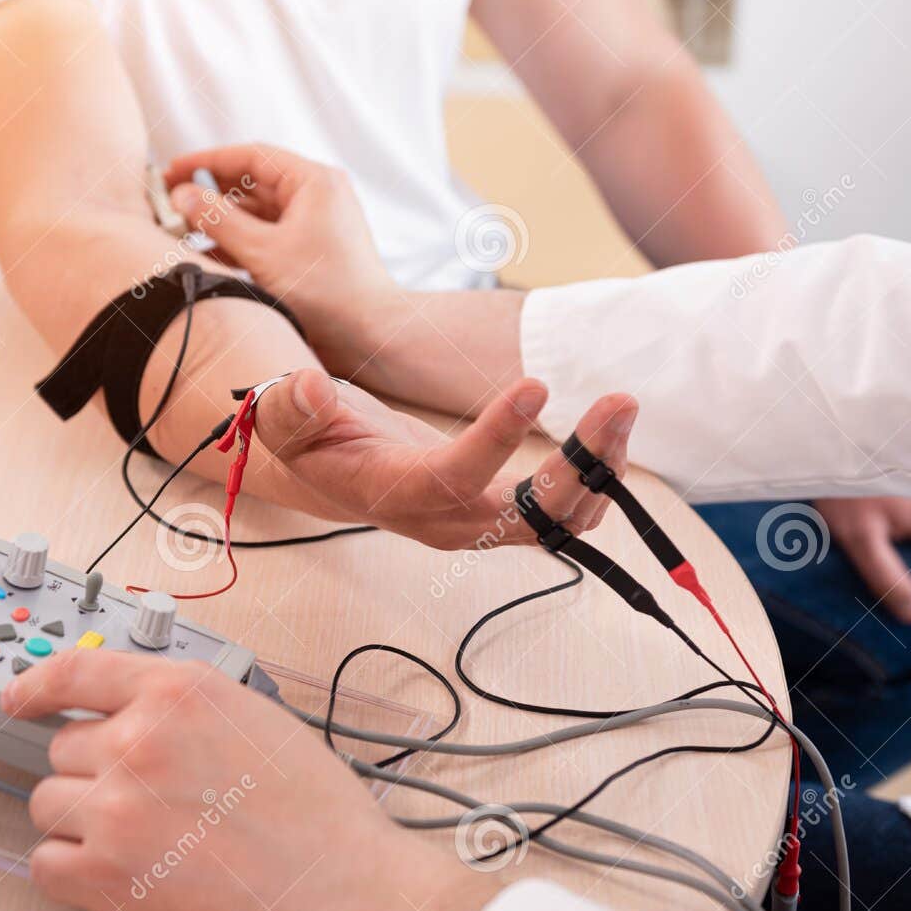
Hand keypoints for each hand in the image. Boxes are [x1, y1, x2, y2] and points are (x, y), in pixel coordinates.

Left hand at [1, 649, 498, 910]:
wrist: (340, 894)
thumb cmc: (317, 817)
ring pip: (49, 803)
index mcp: (179, 692)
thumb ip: (187, 708)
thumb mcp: (254, 720)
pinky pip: (46, 862)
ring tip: (141, 841)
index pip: (77, 670)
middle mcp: (138, 740)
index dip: (37, 684)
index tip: (20, 697)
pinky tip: (117, 874)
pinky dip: (70, 870)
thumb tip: (136, 715)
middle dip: (94, 773)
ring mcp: (116, 807)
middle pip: (64, 748)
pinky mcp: (105, 874)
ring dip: (81, 821)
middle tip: (143, 802)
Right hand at [164, 145, 397, 374]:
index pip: (251, 156)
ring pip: (255, 213)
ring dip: (219, 222)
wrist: (371, 335)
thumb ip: (218, 220)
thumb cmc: (328, 292)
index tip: (172, 171)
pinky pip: (265, 237)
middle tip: (169, 203)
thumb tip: (182, 195)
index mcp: (313, 182)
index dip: (206, 161)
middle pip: (250, 183)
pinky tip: (205, 255)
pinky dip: (236, 244)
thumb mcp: (263, 252)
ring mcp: (313, 224)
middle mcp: (315, 196)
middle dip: (209, 194)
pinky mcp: (308, 253)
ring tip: (180, 232)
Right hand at [247, 369, 636, 551]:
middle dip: (580, 467)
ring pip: (558, 521)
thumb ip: (292, 408)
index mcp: (396, 494)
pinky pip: (564, 514)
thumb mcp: (288, 420)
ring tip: (622, 409)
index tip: (537, 385)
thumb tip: (311, 387)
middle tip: (620, 403)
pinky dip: (595, 478)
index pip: (454, 476)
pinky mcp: (502, 516)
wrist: (336, 472)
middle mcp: (446, 522)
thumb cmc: (314, 441)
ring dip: (600, 471)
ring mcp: (480, 525)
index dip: (497, 437)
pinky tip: (611, 433)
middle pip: (527, 516)